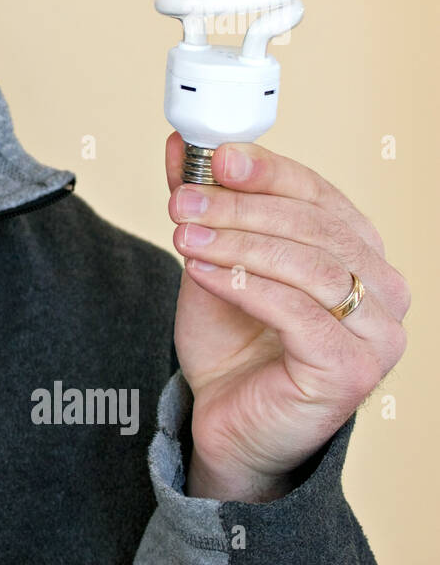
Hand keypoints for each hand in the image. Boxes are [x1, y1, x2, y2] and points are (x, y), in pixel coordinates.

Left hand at [164, 131, 409, 502]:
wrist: (225, 419)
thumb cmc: (231, 344)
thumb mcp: (211, 260)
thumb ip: (206, 206)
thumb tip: (182, 145)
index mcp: (359, 253)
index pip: (319, 195)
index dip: (269, 171)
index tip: (216, 157)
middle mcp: (382, 290)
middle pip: (315, 228)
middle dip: (242, 209)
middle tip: (184, 201)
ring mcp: (377, 334)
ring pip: (310, 267)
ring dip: (239, 244)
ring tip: (184, 236)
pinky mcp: (352, 371)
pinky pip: (300, 314)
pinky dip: (245, 285)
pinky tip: (201, 272)